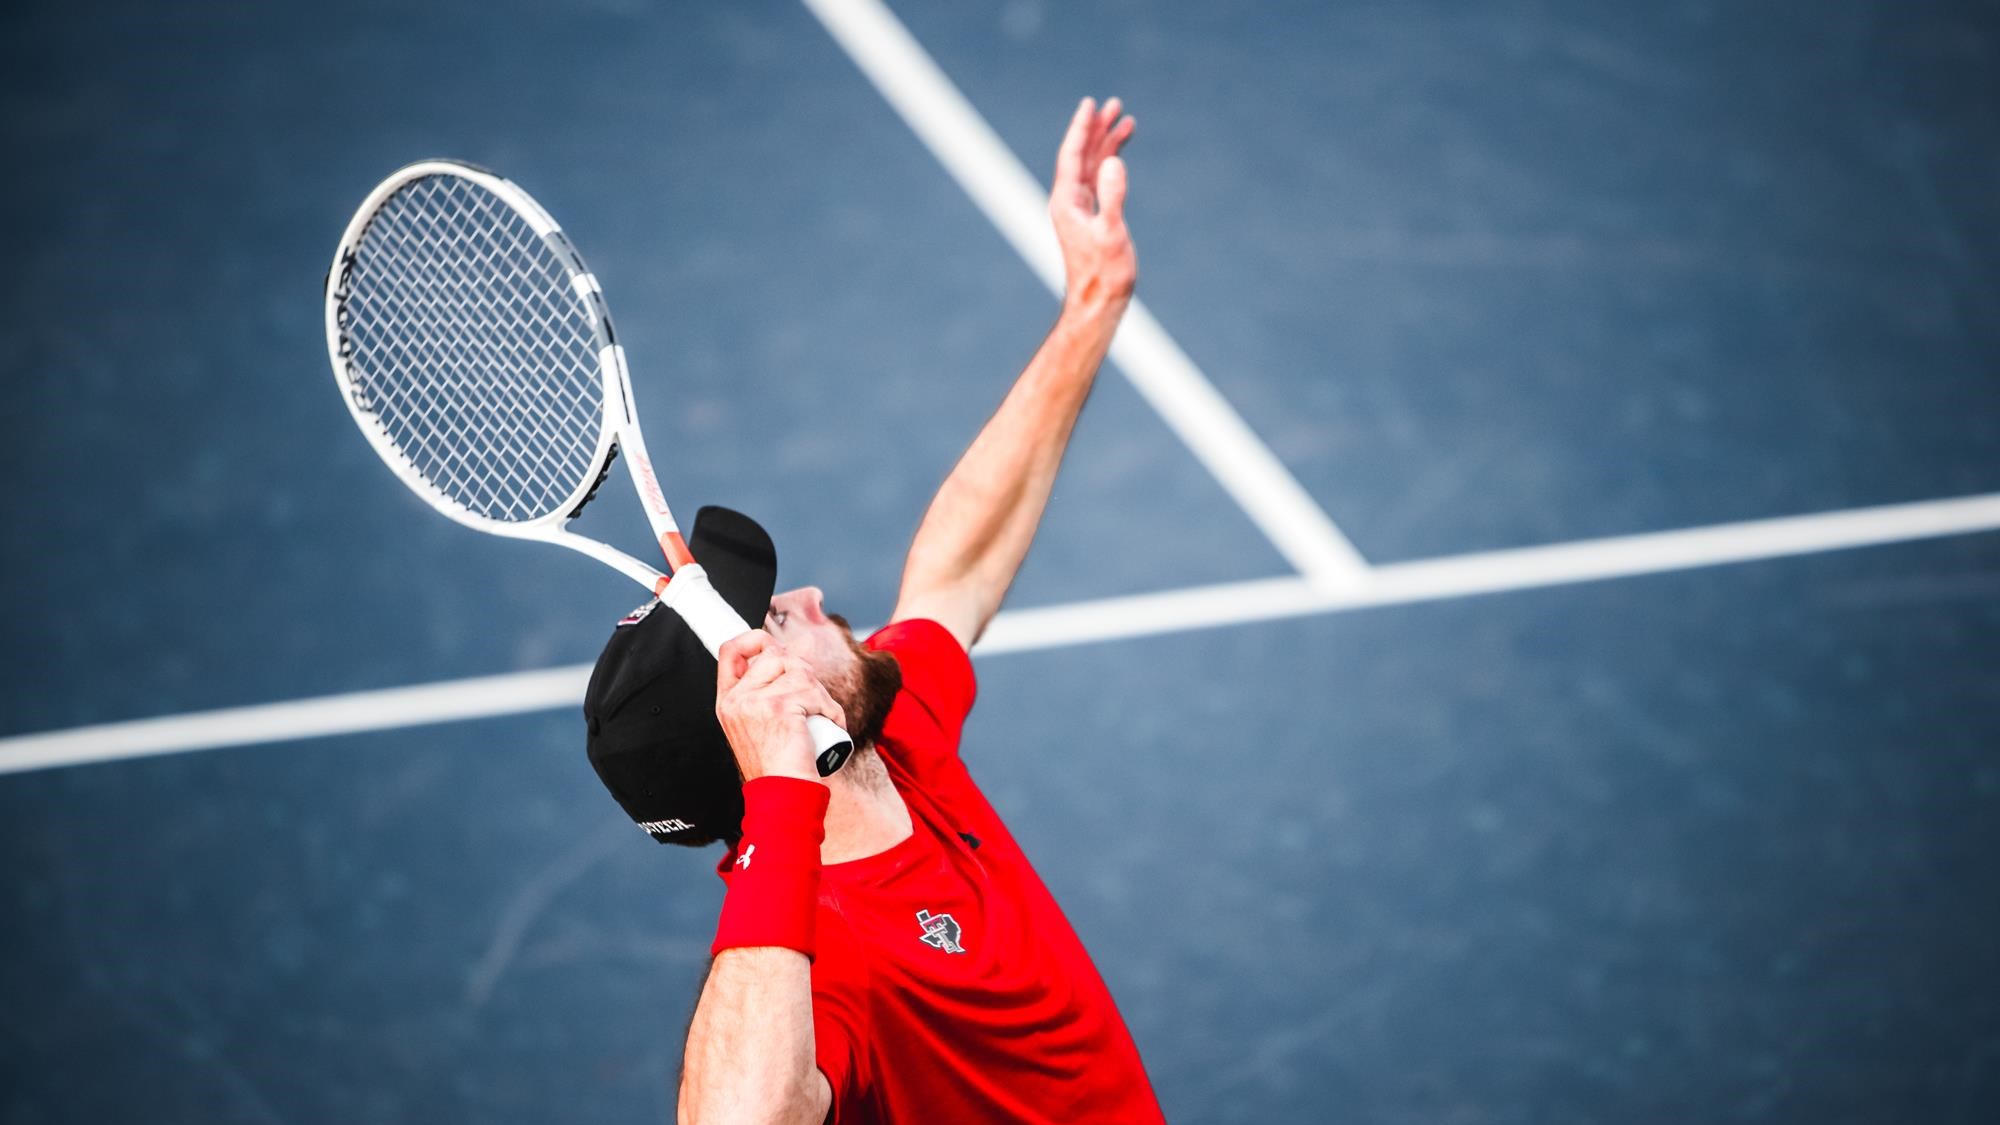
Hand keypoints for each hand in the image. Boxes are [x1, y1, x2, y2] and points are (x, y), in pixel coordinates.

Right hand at [714, 631, 845, 783]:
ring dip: (820, 694)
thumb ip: (768, 695)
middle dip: (803, 673)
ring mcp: (754, 701)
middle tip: (812, 704)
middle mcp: (736, 699)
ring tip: (821, 720)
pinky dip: (831, 707)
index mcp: (728, 702)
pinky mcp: (778, 706)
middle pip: (776, 655)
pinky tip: (831, 725)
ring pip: (799, 670)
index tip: (777, 649)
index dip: (755, 640)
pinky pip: (814, 690)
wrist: (783, 797)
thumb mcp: (763, 728)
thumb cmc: (780, 768)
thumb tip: (795, 654)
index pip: (730, 650)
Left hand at [1050, 96, 1137, 312]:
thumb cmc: (1104, 273)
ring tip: (1124, 120)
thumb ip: (1112, 196)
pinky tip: (1120, 154)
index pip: (1071, 155)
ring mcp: (1079, 209)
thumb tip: (1112, 162)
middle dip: (1096, 129)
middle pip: (1080, 155)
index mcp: (1067, 202)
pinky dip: (1109, 164)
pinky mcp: (1091, 217)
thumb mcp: (1111, 233)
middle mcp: (1069, 202)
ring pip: (1091, 166)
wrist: (1099, 303)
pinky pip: (1098, 181)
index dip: (1081, 128)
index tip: (1090, 104)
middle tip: (1113, 104)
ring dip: (1105, 143)